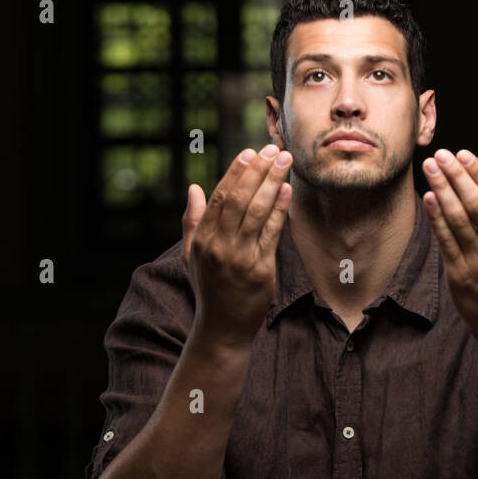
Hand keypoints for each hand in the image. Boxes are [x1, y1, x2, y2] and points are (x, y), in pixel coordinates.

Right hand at [182, 143, 292, 344]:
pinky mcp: (261, 270)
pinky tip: (287, 190)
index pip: (219, 198)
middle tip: (272, 149)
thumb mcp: (190, 257)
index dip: (235, 173)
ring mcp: (240, 259)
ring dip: (272, 183)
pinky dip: (280, 209)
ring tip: (284, 161)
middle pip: (239, 200)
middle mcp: (219, 247)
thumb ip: (192, 222)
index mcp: (201, 240)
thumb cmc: (208, 290)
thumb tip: (194, 189)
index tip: (249, 152)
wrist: (222, 329)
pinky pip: (272, 233)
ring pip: (257, 212)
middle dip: (257, 171)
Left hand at [421, 149, 477, 345]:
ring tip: (430, 169)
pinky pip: (445, 242)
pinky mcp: (458, 276)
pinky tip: (428, 198)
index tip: (463, 154)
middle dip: (456, 176)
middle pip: (474, 204)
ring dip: (441, 191)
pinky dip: (436, 218)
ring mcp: (477, 263)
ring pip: (457, 220)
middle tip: (440, 154)